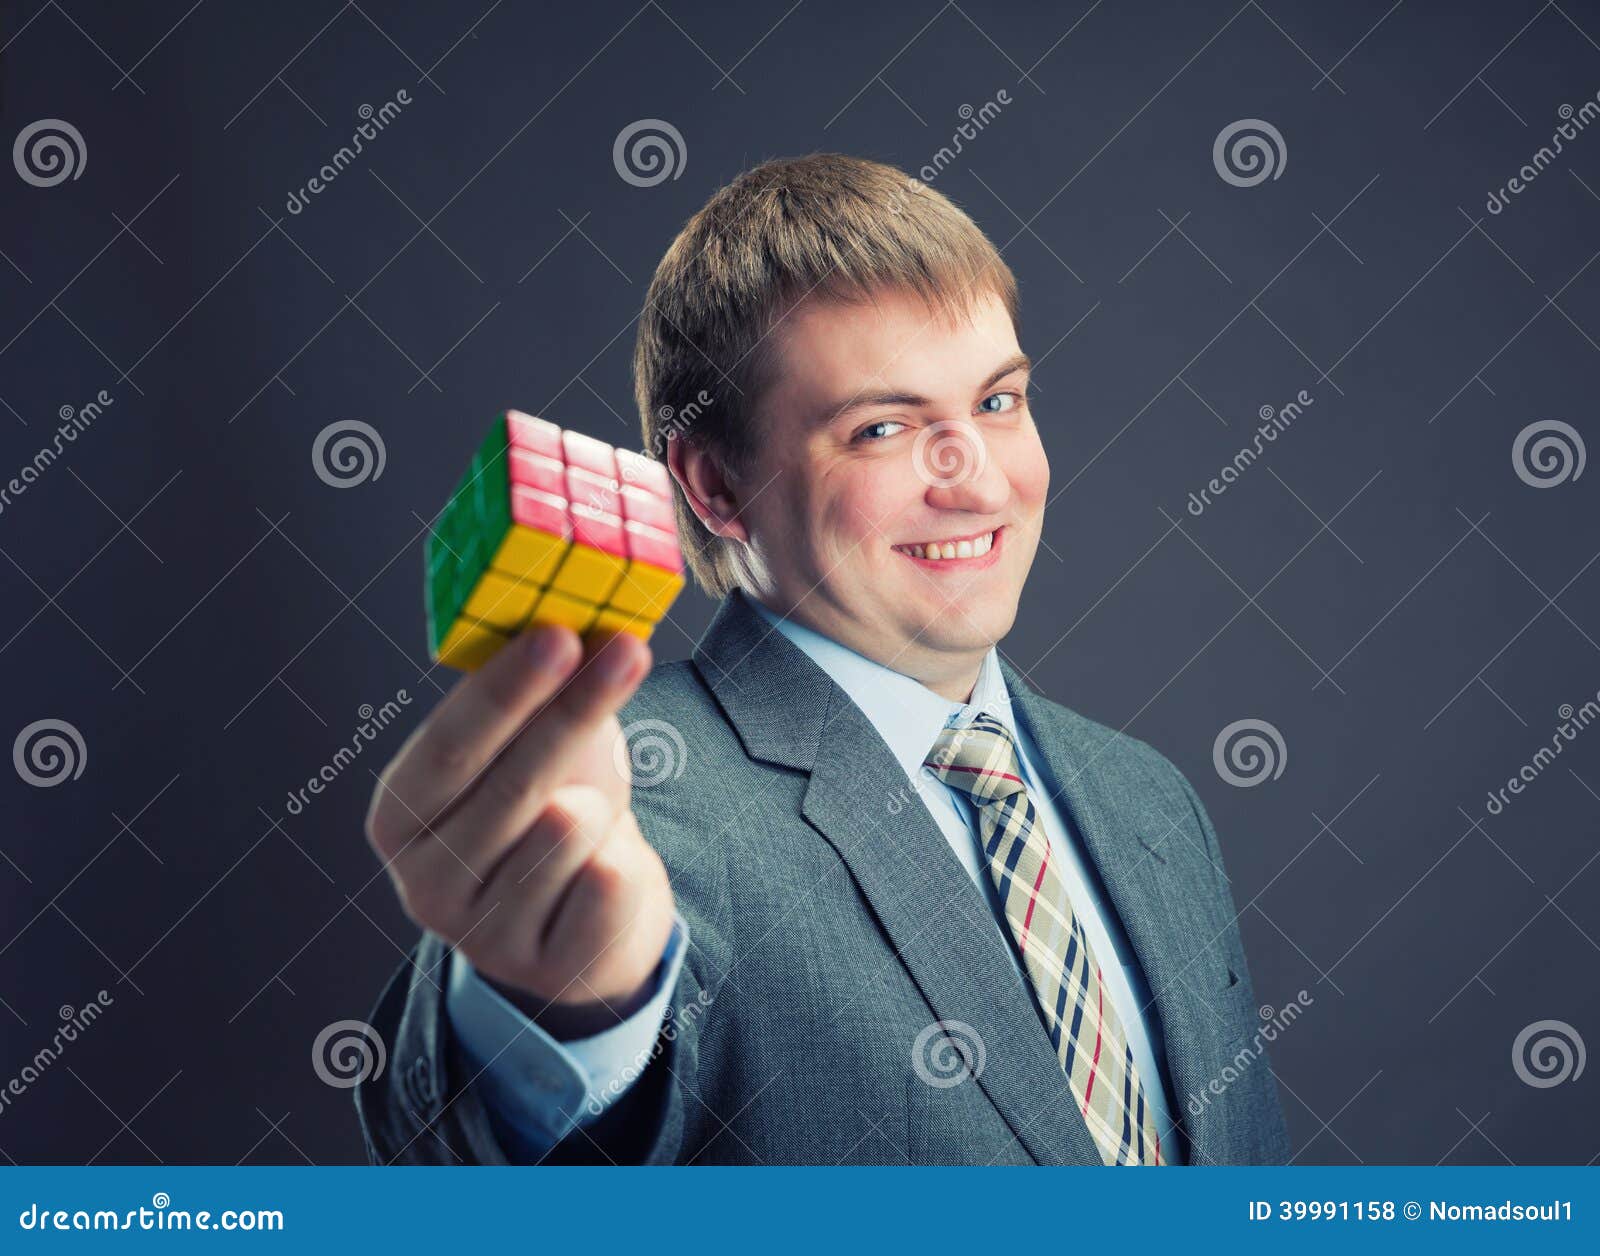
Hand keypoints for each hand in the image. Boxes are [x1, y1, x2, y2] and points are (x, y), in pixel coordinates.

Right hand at [366, 626, 675, 1031]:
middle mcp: (425, 883)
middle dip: (576, 709)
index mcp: (399, 817)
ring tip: (588, 819)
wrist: (585, 920)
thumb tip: (587, 625)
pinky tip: (600, 872)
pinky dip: (623, 862)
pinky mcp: (549, 971)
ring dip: (600, 806)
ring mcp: (484, 937)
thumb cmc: (550, 808)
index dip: (507, 689)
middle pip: (513, 783)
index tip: (559, 635)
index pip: (450, 745)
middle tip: (627, 650)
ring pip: (570, 830)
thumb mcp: (529, 749)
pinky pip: (610, 884)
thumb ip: (539, 696)